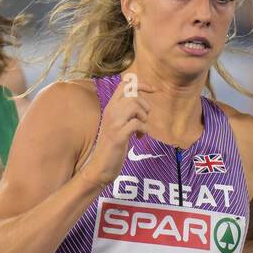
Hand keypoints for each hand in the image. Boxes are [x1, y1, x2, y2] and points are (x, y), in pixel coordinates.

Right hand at [80, 71, 154, 189]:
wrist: (99, 167)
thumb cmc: (111, 147)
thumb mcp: (117, 125)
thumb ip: (126, 113)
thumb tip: (142, 103)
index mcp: (110, 108)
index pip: (124, 85)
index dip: (141, 84)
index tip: (153, 90)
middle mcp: (110, 113)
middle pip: (132, 94)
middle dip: (145, 105)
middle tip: (144, 119)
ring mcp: (113, 125)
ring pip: (134, 106)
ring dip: (144, 117)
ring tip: (141, 129)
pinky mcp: (118, 137)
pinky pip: (137, 124)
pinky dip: (143, 130)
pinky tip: (140, 138)